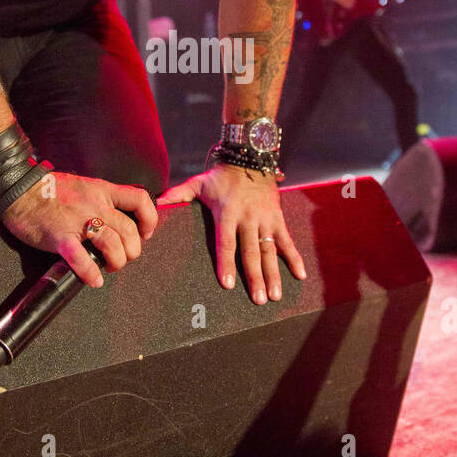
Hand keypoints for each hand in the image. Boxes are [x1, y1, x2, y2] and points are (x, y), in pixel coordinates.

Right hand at [0, 170, 157, 287]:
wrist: (18, 189)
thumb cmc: (48, 189)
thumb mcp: (83, 185)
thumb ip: (100, 199)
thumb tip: (114, 217)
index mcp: (102, 190)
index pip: (139, 200)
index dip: (149, 220)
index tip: (145, 233)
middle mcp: (95, 205)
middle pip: (129, 231)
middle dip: (132, 250)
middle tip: (123, 257)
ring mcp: (78, 221)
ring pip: (113, 244)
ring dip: (117, 262)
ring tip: (110, 268)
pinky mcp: (60, 237)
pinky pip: (81, 258)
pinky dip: (91, 272)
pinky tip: (95, 279)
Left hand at [157, 163, 306, 303]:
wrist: (250, 157)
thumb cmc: (221, 176)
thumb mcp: (198, 183)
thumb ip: (177, 195)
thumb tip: (156, 203)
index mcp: (227, 213)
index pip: (226, 242)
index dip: (226, 263)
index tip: (228, 284)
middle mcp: (248, 218)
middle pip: (251, 252)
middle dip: (255, 277)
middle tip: (259, 300)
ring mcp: (265, 219)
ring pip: (270, 250)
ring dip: (273, 273)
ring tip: (275, 295)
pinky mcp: (277, 218)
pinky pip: (287, 240)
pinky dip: (295, 258)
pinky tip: (300, 275)